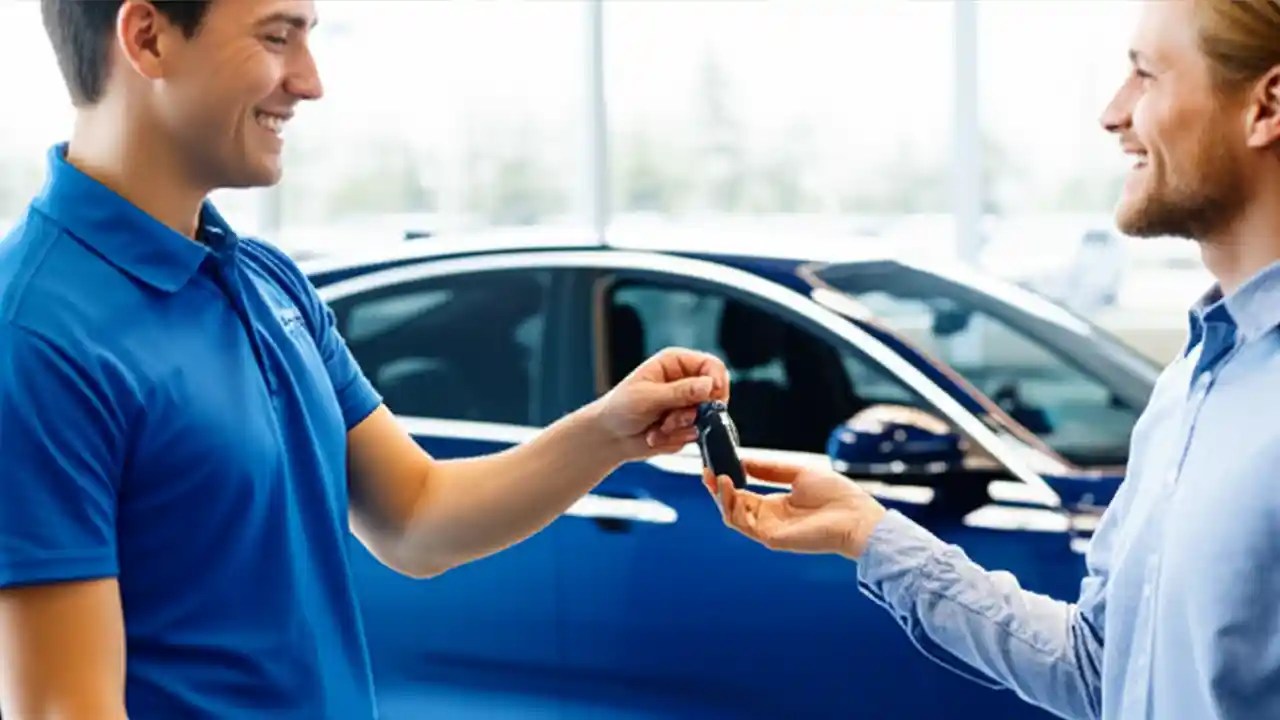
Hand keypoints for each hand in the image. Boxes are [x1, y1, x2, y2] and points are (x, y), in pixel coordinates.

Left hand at [594, 347, 729, 458]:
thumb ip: (680, 392)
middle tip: (672, 420)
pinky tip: (656, 436)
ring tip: (657, 428)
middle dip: (694, 412)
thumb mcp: (648, 397)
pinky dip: (676, 439)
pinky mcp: (688, 426)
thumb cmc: (620, 408)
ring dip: (681, 428)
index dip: (716, 381)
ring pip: (706, 419)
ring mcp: (688, 406)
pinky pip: (696, 435)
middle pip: (715, 395)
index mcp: (676, 363)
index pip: (712, 366)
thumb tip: (709, 385)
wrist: (610, 437)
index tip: (712, 398)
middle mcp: (686, 382)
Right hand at [704, 458, 886, 559]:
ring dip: (721, 495)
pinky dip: (731, 505)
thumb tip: (744, 459)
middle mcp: (769, 519)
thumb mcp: (798, 472)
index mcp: (776, 505)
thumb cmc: (836, 495)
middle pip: (733, 505)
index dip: (727, 481)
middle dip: (717, 488)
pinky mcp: (770, 537)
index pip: (742, 495)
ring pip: (732, 515)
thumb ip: (770, 468)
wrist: (856, 517)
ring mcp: (768, 529)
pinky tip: (729, 486)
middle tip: (707, 470)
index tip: (715, 465)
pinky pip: (742, 523)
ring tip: (718, 476)